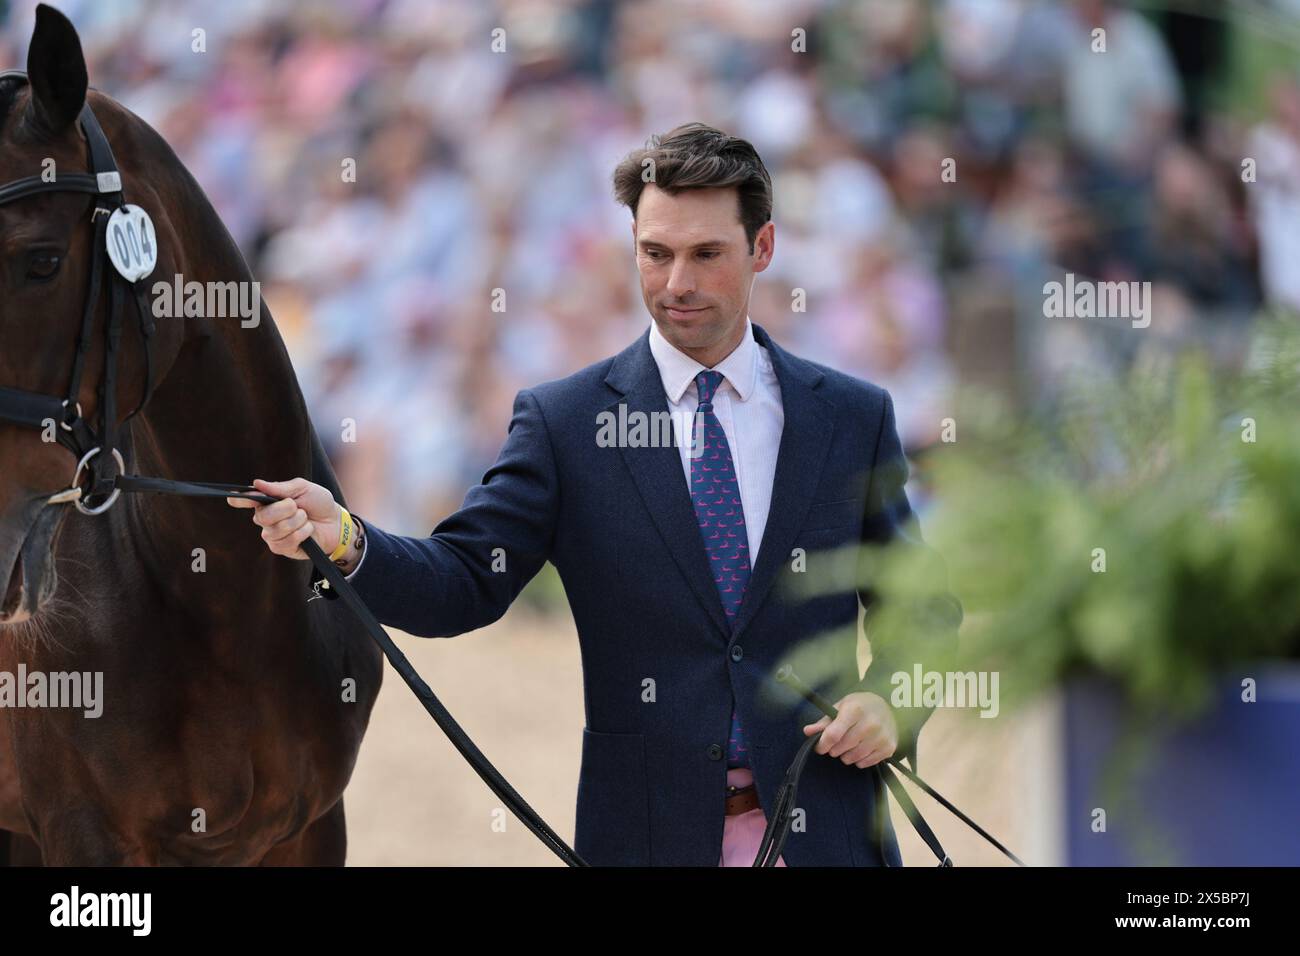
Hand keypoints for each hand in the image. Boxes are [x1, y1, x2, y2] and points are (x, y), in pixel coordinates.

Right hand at [225, 477, 340, 560]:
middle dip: (285, 509)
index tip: (233, 499)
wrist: (335, 522)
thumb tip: (257, 483)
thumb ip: (281, 487)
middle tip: (297, 506)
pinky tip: (307, 531)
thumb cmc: (318, 503)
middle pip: (263, 516)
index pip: (249, 500)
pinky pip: (287, 541)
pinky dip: (302, 533)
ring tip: (305, 518)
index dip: (241, 500)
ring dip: (297, 521)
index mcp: (268, 502)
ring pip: (277, 529)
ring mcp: (273, 535)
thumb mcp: (303, 488)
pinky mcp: (282, 548)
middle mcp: (266, 519)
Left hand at [803, 692, 896, 768]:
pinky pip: (865, 763)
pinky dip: (859, 760)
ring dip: (845, 756)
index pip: (833, 734)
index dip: (823, 744)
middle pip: (842, 748)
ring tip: (848, 746)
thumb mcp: (841, 707)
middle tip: (836, 743)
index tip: (820, 747)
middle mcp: (870, 723)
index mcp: (855, 710)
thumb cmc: (860, 706)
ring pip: (853, 758)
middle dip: (834, 749)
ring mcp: (881, 737)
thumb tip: (807, 731)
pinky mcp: (889, 748)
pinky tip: (861, 749)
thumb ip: (825, 721)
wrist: (888, 707)